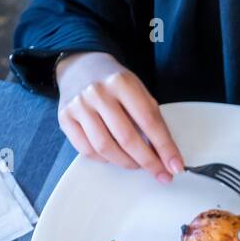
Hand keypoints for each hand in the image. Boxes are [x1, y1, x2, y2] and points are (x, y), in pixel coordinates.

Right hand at [56, 52, 182, 181]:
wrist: (81, 66)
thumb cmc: (116, 85)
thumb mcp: (139, 92)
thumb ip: (153, 121)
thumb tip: (168, 157)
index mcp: (122, 83)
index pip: (148, 121)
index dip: (165, 148)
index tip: (175, 167)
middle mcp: (97, 92)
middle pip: (127, 138)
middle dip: (148, 162)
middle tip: (160, 174)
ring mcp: (78, 105)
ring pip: (105, 147)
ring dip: (126, 163)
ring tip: (137, 164)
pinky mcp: (64, 117)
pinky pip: (86, 150)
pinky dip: (104, 159)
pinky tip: (114, 156)